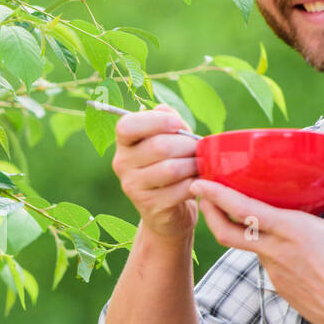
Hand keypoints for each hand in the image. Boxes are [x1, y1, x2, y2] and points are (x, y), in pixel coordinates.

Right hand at [111, 104, 200, 242]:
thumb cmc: (169, 166)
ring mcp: (133, 187)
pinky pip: (179, 189)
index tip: (177, 124)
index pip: (127, 126)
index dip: (155, 121)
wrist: (167, 212)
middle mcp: (122, 164)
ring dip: (193, 164)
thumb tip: (166, 112)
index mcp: (124, 143)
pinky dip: (196, 183)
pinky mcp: (150, 206)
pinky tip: (199, 181)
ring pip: (171, 169)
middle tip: (200, 147)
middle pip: (159, 146)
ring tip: (201, 163)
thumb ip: (167, 120)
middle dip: (187, 144)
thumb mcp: (167, 139)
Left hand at [190, 167, 323, 323]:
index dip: (216, 195)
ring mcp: (274, 272)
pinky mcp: (280, 288)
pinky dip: (265, 251)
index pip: (242, 209)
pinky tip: (277, 246)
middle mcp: (275, 251)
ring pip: (249, 247)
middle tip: (203, 197)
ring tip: (245, 215)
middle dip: (210, 213)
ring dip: (242, 232)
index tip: (199, 183)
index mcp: (290, 230)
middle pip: (227, 233)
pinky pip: (267, 264)